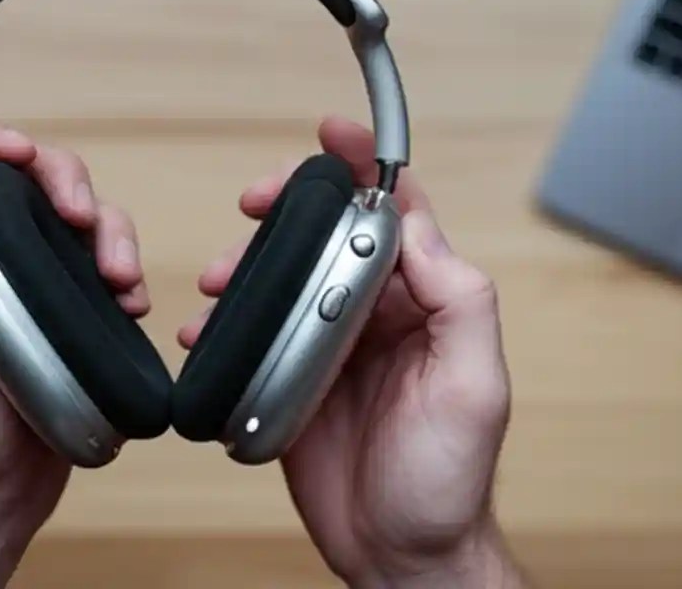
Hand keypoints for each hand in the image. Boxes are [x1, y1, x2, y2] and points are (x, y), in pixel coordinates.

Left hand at [0, 120, 148, 588]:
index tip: (22, 154)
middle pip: (36, 179)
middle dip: (67, 181)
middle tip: (81, 217)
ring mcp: (36, 282)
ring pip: (83, 218)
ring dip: (110, 230)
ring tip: (120, 278)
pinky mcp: (74, 311)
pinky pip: (108, 268)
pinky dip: (125, 272)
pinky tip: (129, 302)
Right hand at [179, 117, 523, 587]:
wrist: (401, 556)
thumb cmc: (448, 483)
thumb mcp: (476, 388)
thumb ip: (458, 302)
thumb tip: (417, 230)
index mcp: (424, 304)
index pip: (396, 215)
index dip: (364, 167)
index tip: (330, 134)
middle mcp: (376, 317)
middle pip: (328, 236)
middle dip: (287, 207)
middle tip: (253, 201)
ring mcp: (331, 349)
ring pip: (284, 282)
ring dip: (247, 268)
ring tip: (216, 281)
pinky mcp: (293, 383)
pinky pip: (255, 337)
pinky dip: (225, 325)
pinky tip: (205, 332)